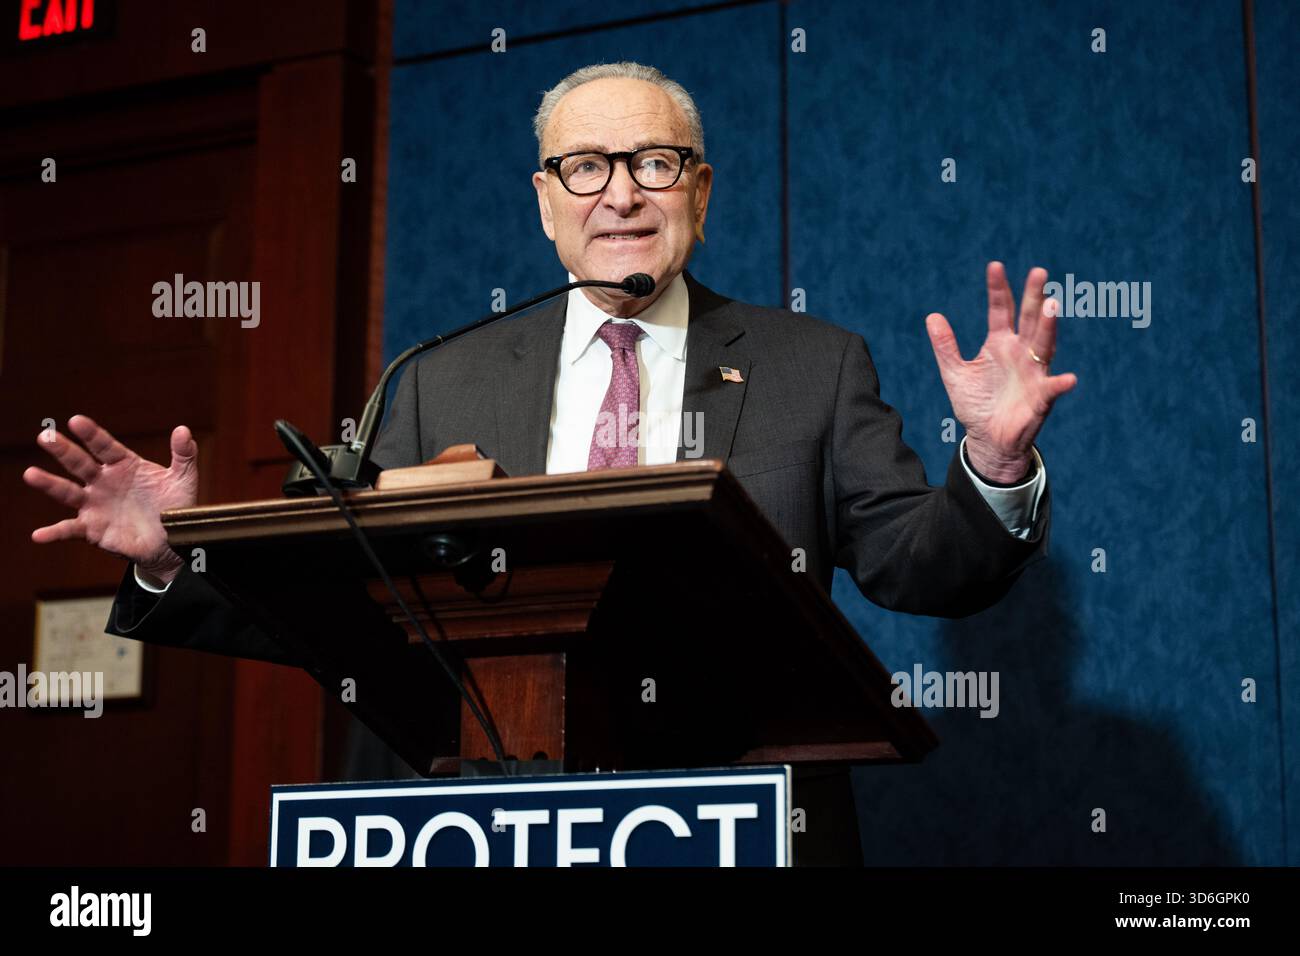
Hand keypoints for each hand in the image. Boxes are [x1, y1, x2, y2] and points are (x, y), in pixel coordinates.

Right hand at [23, 415, 198, 585]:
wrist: (171, 541)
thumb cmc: (174, 506)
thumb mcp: (183, 478)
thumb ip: (184, 454)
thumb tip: (183, 430)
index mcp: (123, 465)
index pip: (105, 446)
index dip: (91, 434)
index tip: (76, 421)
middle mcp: (103, 482)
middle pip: (80, 463)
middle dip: (63, 450)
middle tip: (45, 436)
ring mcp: (95, 504)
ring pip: (68, 492)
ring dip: (50, 484)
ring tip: (31, 474)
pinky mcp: (93, 528)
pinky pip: (70, 530)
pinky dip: (54, 532)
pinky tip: (39, 534)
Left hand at [925, 262, 1077, 482]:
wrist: (987, 439)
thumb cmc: (976, 404)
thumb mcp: (955, 373)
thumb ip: (945, 347)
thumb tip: (932, 316)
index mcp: (999, 343)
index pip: (1000, 309)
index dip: (998, 289)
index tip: (995, 266)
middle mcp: (1021, 352)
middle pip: (1029, 319)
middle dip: (1034, 296)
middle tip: (1038, 272)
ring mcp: (1033, 372)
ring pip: (1043, 345)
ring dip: (1048, 326)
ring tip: (1051, 306)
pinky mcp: (1040, 397)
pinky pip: (1052, 389)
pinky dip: (1060, 384)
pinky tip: (1067, 379)